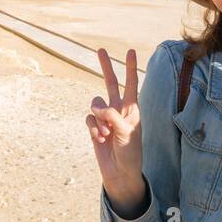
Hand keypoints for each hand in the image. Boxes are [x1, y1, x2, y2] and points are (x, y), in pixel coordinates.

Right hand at [87, 47, 146, 216]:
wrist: (120, 172)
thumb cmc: (130, 152)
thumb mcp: (126, 132)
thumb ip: (112, 115)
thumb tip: (96, 107)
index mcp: (132, 108)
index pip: (131, 83)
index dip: (130, 67)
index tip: (130, 51)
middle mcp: (118, 109)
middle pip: (110, 83)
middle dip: (106, 67)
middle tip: (100, 49)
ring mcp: (105, 117)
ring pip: (95, 104)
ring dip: (99, 118)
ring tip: (106, 133)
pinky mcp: (94, 126)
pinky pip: (89, 119)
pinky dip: (93, 128)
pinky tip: (100, 139)